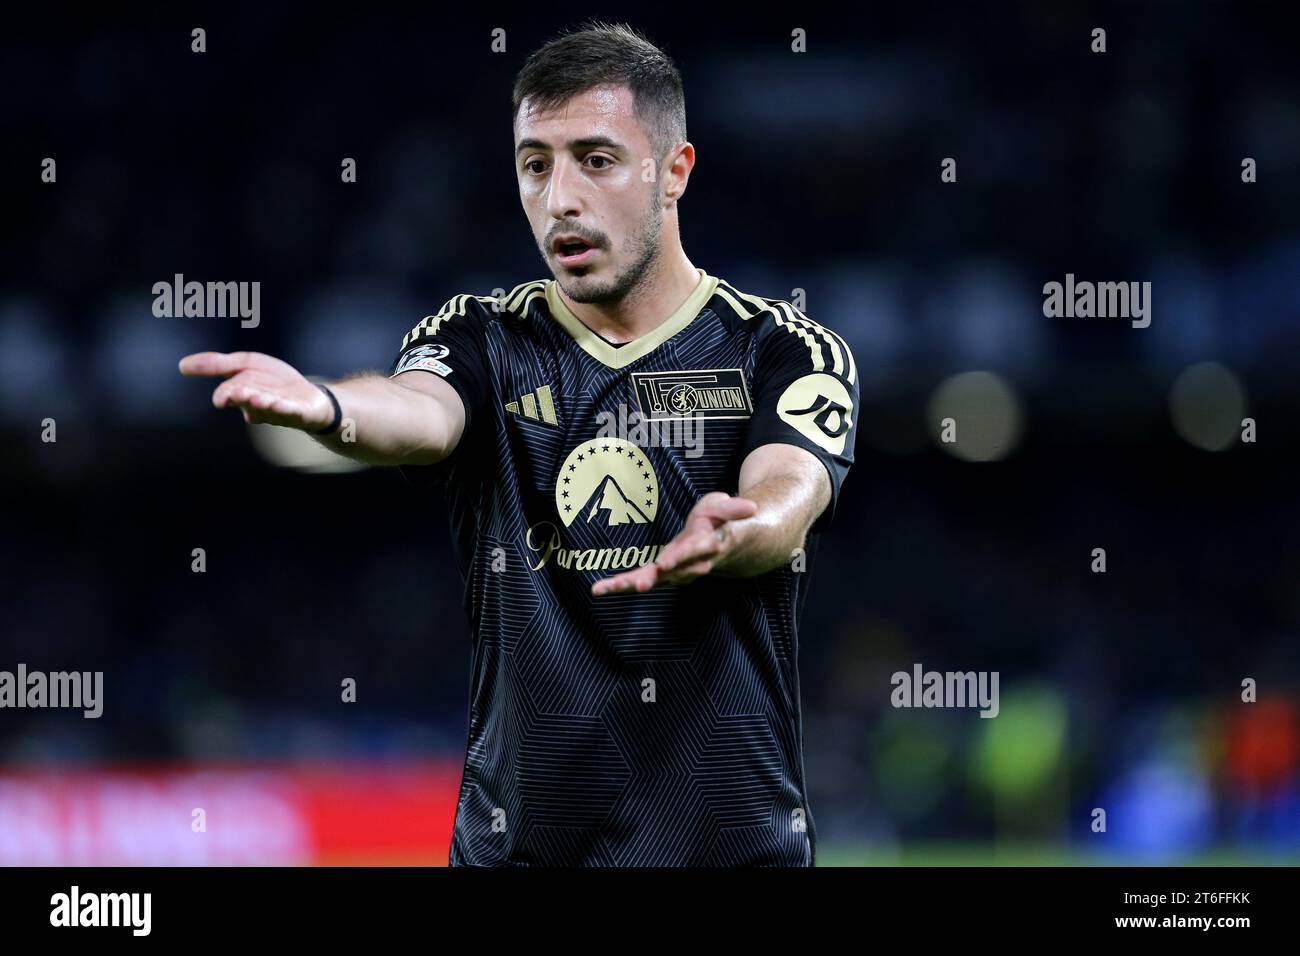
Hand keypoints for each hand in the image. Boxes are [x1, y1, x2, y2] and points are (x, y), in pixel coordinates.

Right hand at [179, 351, 333, 429]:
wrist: (308, 397)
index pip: (231, 391)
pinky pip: (290, 411)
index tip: (221, 398)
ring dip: (262, 403)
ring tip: (259, 399)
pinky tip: (281, 404)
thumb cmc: (273, 382)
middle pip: (247, 399)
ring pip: (267, 407)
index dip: (226, 393)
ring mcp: (278, 410)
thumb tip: (181, 365)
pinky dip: (285, 408)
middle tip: (239, 394)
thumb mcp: (245, 365)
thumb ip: (217, 364)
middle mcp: (258, 405)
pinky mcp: (299, 412)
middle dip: (243, 396)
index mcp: (243, 394)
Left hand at [591, 492, 757, 595]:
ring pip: (652, 580)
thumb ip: (734, 510)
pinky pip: (642, 579)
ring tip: (605, 588)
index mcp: (707, 545)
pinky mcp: (664, 572)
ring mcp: (677, 570)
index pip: (694, 552)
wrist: (726, 548)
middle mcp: (691, 563)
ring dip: (629, 584)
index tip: (665, 563)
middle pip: (670, 573)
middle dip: (653, 578)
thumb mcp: (728, 508)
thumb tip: (751, 507)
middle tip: (636, 585)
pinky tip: (598, 590)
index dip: (680, 557)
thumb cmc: (722, 522)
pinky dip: (621, 585)